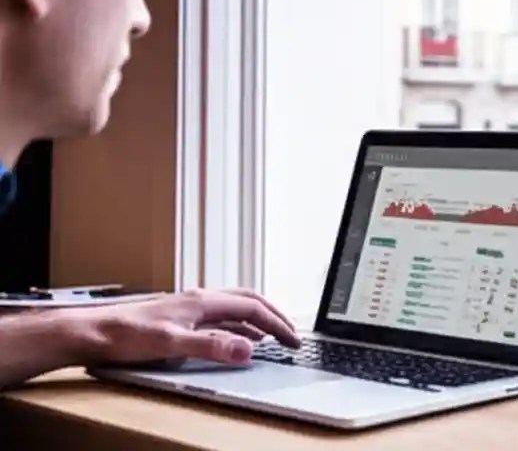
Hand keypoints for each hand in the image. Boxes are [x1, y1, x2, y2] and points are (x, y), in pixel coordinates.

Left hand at [71, 288, 300, 367]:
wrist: (93, 332)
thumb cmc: (126, 336)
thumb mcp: (172, 344)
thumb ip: (212, 346)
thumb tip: (248, 349)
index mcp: (203, 302)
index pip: (253, 308)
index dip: (277, 324)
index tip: (292, 340)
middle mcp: (200, 299)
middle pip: (249, 300)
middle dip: (274, 316)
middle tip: (291, 334)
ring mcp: (190, 306)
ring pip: (235, 306)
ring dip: (258, 319)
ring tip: (272, 336)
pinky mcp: (181, 316)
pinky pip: (221, 316)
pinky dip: (239, 325)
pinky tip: (236, 338)